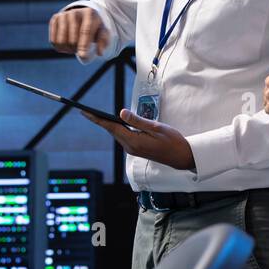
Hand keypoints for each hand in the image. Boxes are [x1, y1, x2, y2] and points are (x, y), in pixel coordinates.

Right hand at [48, 7, 109, 60]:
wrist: (83, 16)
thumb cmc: (95, 27)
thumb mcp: (103, 33)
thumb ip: (103, 42)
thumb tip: (100, 53)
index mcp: (89, 13)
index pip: (85, 31)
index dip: (83, 45)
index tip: (83, 56)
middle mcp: (75, 12)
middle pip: (72, 39)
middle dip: (77, 49)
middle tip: (81, 50)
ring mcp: (63, 15)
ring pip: (61, 41)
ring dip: (67, 50)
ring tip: (74, 48)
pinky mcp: (55, 19)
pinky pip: (53, 41)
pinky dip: (59, 48)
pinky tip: (66, 45)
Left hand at [81, 109, 195, 171]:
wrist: (182, 157)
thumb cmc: (173, 141)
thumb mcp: (156, 128)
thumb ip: (138, 121)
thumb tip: (121, 113)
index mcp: (134, 142)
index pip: (111, 127)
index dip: (97, 119)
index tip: (85, 112)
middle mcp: (130, 147)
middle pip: (112, 131)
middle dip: (99, 121)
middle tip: (86, 111)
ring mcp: (133, 150)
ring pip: (117, 134)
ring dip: (108, 125)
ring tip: (96, 115)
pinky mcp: (137, 149)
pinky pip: (123, 137)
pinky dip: (117, 129)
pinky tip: (114, 123)